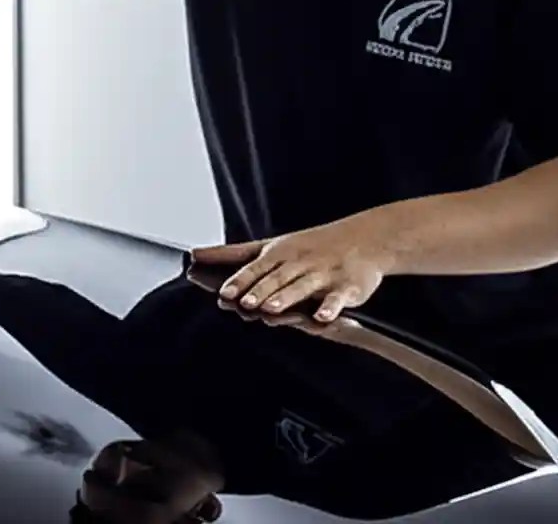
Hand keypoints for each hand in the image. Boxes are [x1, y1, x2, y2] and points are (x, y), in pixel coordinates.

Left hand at [191, 220, 394, 322]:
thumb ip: (232, 254)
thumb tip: (193, 254)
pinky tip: (321, 318)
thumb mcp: (270, 246)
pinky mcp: (347, 287)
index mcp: (279, 254)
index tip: (225, 293)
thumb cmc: (307, 246)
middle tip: (245, 304)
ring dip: (287, 298)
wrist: (363, 239)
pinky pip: (338, 299)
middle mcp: (299, 263)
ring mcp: (323, 275)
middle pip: (277, 279)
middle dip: (260, 291)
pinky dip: (330, 308)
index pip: (256, 268)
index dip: (241, 281)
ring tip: (271, 309)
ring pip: (303, 288)